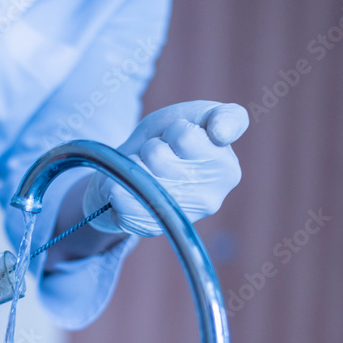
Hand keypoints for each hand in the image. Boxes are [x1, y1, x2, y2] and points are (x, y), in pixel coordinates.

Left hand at [83, 100, 246, 236]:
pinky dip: (115, 184)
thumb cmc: (175, 137)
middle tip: (160, 154)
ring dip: (134, 165)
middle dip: (152, 146)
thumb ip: (225, 116)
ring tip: (147, 169)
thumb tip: (221, 134)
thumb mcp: (202, 115)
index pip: (185, 135)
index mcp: (226, 169)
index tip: (179, 135)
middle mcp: (209, 198)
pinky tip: (132, 186)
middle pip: (156, 154)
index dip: (174, 130)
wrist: (140, 166)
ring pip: (136, 174)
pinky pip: (119, 196)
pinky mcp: (149, 227)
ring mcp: (176, 217)